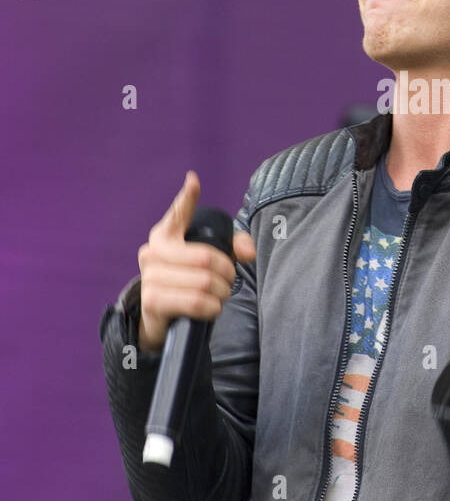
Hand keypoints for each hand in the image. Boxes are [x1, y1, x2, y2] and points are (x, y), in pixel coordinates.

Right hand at [136, 171, 256, 351]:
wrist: (162, 320)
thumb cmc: (188, 283)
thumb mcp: (211, 262)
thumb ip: (235, 249)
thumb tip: (248, 253)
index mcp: (165, 234)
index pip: (178, 213)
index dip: (187, 198)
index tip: (194, 181)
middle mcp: (152, 251)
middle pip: (206, 258)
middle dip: (227, 273)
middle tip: (229, 282)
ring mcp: (150, 276)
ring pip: (203, 282)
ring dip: (221, 293)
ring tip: (219, 296)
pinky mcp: (152, 300)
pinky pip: (195, 301)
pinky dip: (211, 307)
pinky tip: (211, 308)